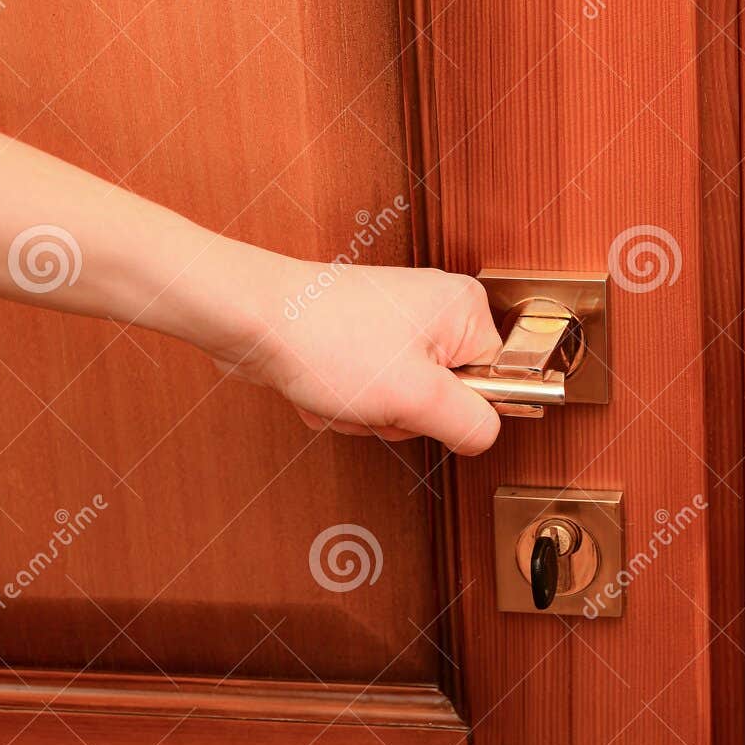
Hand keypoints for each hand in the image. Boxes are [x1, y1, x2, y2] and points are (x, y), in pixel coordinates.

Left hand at [214, 259, 505, 454]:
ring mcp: (392, 324)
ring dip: (365, 413)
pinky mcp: (357, 339)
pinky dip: (343, 401)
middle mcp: (432, 309)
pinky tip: (322, 384)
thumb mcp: (416, 397)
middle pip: (444, 399)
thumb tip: (488, 435)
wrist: (249, 319)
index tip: (420, 401)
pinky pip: (368, 394)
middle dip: (400, 414)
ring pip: (401, 403)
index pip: (495, 382)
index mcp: (462, 309)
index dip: (456, 409)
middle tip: (374, 396)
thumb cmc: (322, 340)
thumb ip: (471, 423)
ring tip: (342, 386)